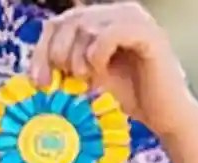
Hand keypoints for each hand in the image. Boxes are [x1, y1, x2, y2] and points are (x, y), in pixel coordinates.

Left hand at [30, 1, 197, 137]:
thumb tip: (34, 72)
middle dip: (56, 55)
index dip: (42, 51)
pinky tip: (101, 72)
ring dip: (76, 57)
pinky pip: (108, 34)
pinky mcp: (148, 33)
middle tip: (62, 82)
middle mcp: (120, 11)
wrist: (163, 116)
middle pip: (68, 21)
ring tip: (85, 79)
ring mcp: (135, 18)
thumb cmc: (126, 97)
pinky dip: (97, 55)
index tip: (39, 82)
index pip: (58, 23)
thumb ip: (64, 65)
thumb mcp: (85, 77)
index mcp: (103, 18)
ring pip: (85, 24)